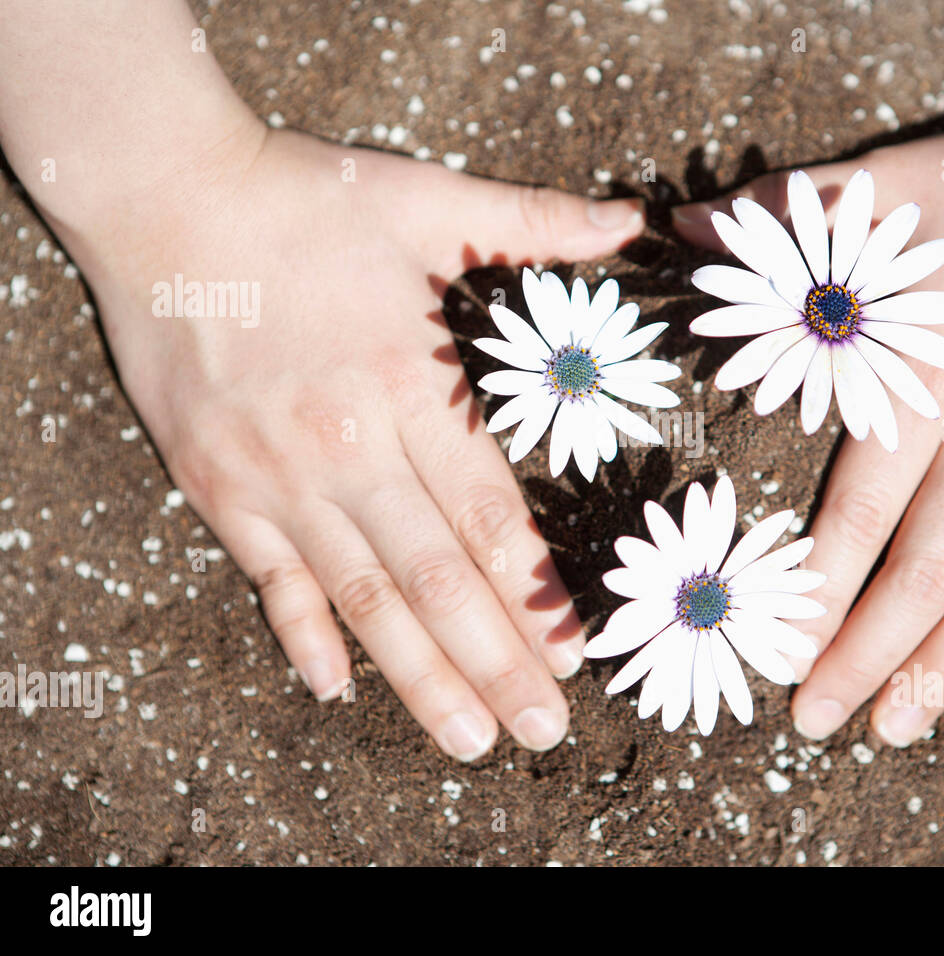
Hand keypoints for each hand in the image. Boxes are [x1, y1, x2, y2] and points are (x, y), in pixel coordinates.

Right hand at [66, 123, 645, 759]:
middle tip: (544, 730)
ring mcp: (279, 478)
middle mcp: (349, 447)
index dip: (537, 592)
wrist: (164, 199)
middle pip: (438, 579)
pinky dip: (305, 636)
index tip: (575, 653)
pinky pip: (273, 581)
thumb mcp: (427, 199)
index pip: (489, 515)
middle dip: (498, 662)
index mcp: (409, 385)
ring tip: (469, 739)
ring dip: (421, 678)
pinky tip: (340, 688)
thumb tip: (628, 220)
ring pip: (365, 599)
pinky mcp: (221, 490)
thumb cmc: (305, 200)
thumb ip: (531, 221)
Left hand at [672, 103, 943, 743]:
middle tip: (815, 721)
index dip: (813, 595)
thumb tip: (676, 231)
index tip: (775, 652)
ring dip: (942, 670)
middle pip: (922, 576)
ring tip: (895, 729)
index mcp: (924, 380)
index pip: (857, 517)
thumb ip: (778, 224)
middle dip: (862, 659)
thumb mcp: (880, 193)